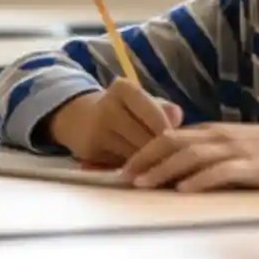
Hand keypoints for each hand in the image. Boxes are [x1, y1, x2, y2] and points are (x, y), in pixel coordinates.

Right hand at [47, 79, 182, 166]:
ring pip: (134, 154)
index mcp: (123, 88)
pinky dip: (134, 170)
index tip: (179, 143)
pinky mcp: (89, 151)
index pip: (155, 113)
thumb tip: (178, 119)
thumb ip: (164, 109)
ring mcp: (96, 130)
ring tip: (160, 167)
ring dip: (149, 163)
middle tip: (173, 161)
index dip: (169, 132)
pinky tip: (141, 170)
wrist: (79, 119)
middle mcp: (107, 106)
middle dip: (161, 152)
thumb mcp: (143, 103)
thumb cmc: (122, 111)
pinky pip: (121, 165)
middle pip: (145, 137)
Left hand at [121, 118, 258, 191]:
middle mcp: (218, 137)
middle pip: (171, 142)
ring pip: (190, 156)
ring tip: (142, 184)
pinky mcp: (253, 167)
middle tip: (120, 177)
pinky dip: (200, 180)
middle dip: (142, 159)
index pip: (167, 138)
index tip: (120, 169)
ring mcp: (235, 150)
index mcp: (212, 132)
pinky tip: (184, 190)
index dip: (141, 152)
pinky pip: (221, 172)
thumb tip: (180, 175)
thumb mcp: (236, 147)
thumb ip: (210, 156)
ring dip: (163, 170)